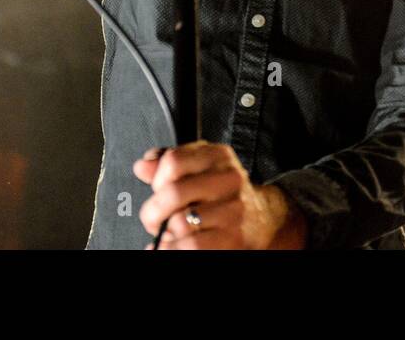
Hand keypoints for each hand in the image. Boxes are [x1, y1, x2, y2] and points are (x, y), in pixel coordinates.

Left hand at [133, 140, 306, 248]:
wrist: (262, 218)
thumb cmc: (220, 193)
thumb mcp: (198, 167)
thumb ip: (167, 163)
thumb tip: (142, 166)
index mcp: (218, 156)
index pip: (173, 161)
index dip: (157, 179)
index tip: (158, 189)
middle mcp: (229, 179)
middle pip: (174, 193)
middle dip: (153, 211)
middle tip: (152, 219)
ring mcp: (233, 210)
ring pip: (180, 222)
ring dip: (164, 233)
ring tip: (165, 235)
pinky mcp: (234, 238)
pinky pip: (192, 246)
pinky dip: (171, 249)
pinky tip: (166, 247)